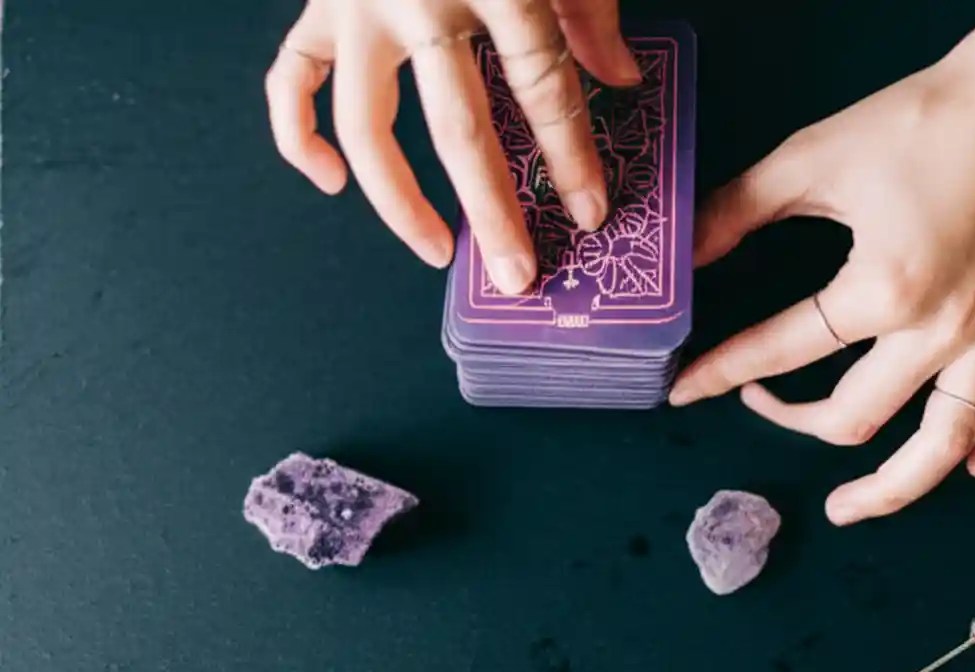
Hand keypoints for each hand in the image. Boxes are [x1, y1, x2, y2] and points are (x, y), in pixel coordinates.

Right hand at [265, 0, 638, 293]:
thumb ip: (590, 9)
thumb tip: (617, 81)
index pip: (542, 90)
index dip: (571, 158)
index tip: (591, 214)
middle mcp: (419, 0)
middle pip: (459, 129)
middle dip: (494, 211)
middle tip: (519, 275)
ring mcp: (359, 6)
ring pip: (365, 126)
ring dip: (398, 202)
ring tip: (436, 250)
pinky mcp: (319, 5)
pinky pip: (290, 82)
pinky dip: (297, 136)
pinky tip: (330, 181)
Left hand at [670, 0, 974, 524]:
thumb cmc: (929, 116)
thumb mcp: (816, 157)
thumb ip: (739, 210)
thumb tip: (684, 251)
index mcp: (884, 290)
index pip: (782, 351)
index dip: (721, 372)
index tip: (685, 389)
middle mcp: (945, 328)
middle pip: (854, 417)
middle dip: (791, 422)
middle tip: (761, 409)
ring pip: (948, 443)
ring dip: (896, 488)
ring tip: (850, 506)